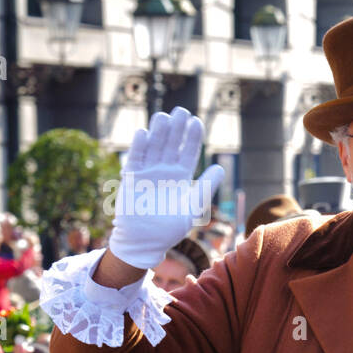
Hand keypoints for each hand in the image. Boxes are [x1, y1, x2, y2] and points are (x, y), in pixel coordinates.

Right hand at [109, 107, 224, 268]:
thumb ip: (205, 187)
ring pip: (153, 148)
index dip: (192, 138)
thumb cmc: (170, 228)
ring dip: (158, 133)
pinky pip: (135, 159)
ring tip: (164, 117)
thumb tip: (221, 168)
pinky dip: (139, 147)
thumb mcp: (193, 207)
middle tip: (181, 111)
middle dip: (176, 129)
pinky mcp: (131, 178)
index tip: (196, 122)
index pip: (188, 152)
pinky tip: (144, 133)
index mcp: (180, 177)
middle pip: (171, 145)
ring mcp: (147, 173)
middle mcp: (164, 171)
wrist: (145, 241)